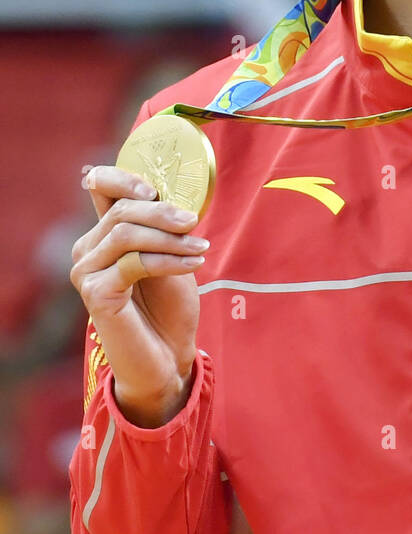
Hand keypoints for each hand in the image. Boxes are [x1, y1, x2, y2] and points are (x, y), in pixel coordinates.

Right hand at [70, 167, 207, 426]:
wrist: (169, 355)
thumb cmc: (170, 305)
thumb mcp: (172, 255)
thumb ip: (164, 227)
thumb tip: (173, 193)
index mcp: (103, 234)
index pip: (101, 189)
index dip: (123, 178)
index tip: (154, 187)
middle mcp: (87, 250)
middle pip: (120, 211)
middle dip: (161, 211)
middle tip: (194, 221)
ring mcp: (87, 273)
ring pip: (126, 234)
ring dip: (170, 238)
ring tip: (202, 247)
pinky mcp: (96, 294)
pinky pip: (135, 263)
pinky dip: (169, 260)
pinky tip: (195, 262)